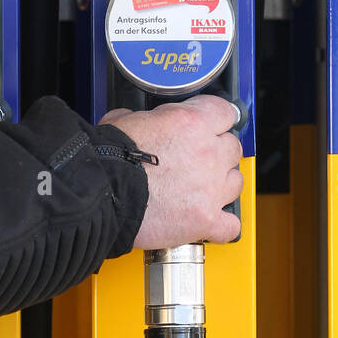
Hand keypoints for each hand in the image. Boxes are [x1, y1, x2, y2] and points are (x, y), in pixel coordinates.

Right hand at [99, 95, 243, 248]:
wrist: (102, 194)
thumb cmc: (109, 158)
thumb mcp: (127, 120)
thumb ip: (151, 118)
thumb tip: (147, 122)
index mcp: (192, 123)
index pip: (226, 113)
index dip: (216, 119)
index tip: (212, 126)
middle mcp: (208, 153)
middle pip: (233, 147)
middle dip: (218, 152)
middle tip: (198, 160)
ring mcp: (210, 188)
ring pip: (235, 182)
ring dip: (222, 184)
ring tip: (202, 189)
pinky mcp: (205, 220)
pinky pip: (230, 225)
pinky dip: (222, 225)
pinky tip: (210, 221)